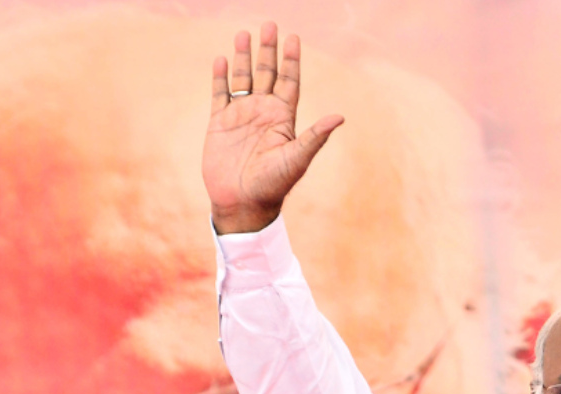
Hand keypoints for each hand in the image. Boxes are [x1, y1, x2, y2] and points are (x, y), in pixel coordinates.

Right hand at [202, 23, 342, 233]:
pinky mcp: (220, 123)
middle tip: (269, 24)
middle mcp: (264, 113)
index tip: (293, 37)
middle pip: (267, 74)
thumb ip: (315, 137)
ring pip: (243, 78)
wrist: (243, 203)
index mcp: (284, 118)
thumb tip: (340, 116)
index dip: (291, 60)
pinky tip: (221, 59)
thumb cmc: (273, 185)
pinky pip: (220, 94)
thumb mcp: (297, 159)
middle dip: (268, 50)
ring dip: (243, 57)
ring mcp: (241, 116)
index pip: (289, 82)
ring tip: (243, 34)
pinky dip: (220, 77)